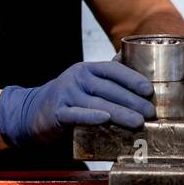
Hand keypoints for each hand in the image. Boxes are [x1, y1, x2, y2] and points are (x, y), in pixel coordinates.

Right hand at [0, 60, 155, 147]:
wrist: (32, 111)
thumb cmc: (68, 98)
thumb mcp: (86, 82)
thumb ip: (107, 75)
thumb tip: (132, 63)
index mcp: (87, 69)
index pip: (113, 70)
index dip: (132, 78)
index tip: (149, 90)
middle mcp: (76, 78)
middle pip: (109, 88)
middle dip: (132, 100)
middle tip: (151, 111)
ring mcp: (66, 94)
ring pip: (97, 103)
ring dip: (120, 112)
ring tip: (139, 121)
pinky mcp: (57, 113)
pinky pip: (76, 114)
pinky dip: (91, 117)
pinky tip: (105, 120)